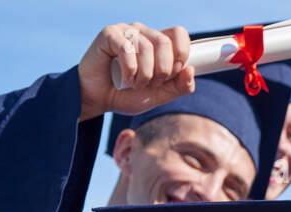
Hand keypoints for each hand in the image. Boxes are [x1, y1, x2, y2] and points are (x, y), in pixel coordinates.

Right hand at [77, 23, 193, 121]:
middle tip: (151, 84)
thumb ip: (179, 86)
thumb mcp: (159, 95)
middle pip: (165, 42)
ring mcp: (126, 31)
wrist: (100, 100)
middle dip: (162, 70)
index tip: (173, 73)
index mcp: (158, 43)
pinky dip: (130, 70)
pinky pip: (127, 48)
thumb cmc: (128, 94)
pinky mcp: (109, 35)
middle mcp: (143, 33)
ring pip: (147, 47)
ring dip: (144, 74)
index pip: (179, 34)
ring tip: (135, 84)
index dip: (181, 54)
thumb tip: (190, 70)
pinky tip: (125, 79)